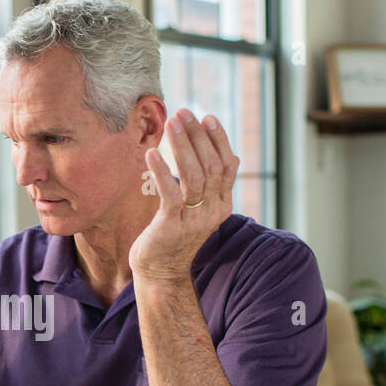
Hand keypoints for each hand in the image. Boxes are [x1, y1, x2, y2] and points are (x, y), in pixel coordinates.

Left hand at [129, 109, 237, 286]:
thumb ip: (213, 185)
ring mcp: (194, 220)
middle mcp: (212, 211)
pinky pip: (170, 194)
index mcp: (222, 204)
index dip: (218, 140)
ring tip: (171, 124)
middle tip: (183, 113)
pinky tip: (152, 153)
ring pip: (195, 176)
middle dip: (198, 136)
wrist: (161, 272)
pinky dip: (162, 171)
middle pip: (212, 166)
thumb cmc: (176, 236)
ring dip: (182, 146)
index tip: (206, 117)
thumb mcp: (200, 208)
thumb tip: (233, 155)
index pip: (227, 165)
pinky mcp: (172, 226)